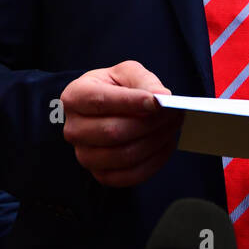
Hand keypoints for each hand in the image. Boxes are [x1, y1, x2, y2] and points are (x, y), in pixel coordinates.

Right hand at [60, 61, 183, 187]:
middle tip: (174, 113)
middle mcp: (73, 129)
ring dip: (156, 141)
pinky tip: (165, 144)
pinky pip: (130, 175)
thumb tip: (161, 98)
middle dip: (149, 123)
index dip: (131, 102)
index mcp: (74, 97)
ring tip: (173, 126)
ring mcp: (85, 155)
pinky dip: (154, 162)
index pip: (101, 102)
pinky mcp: (100, 174)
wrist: (106, 109)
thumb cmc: (116, 88)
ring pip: (124, 155)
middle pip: (113, 132)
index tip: (158, 102)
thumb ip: (143, 81)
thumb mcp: (126, 73)